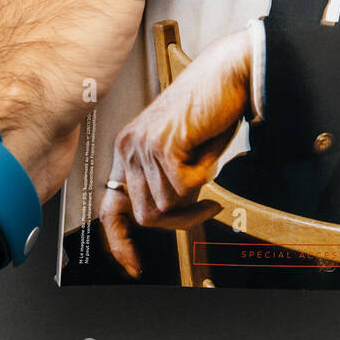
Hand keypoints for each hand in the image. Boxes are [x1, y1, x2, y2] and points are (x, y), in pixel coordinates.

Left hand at [99, 28, 251, 277]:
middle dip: (180, 217)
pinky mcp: (163, 146)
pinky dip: (205, 178)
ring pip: (168, 205)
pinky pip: (185, 189)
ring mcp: (143, 147)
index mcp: (128, 148)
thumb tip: (172, 216)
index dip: (120, 242)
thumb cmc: (211, 108)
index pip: (111, 208)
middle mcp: (128, 147)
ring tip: (207, 163)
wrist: (228, 73)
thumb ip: (168, 180)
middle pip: (147, 215)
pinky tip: (209, 154)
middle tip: (207, 205)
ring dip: (196, 193)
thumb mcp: (183, 152)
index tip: (133, 267)